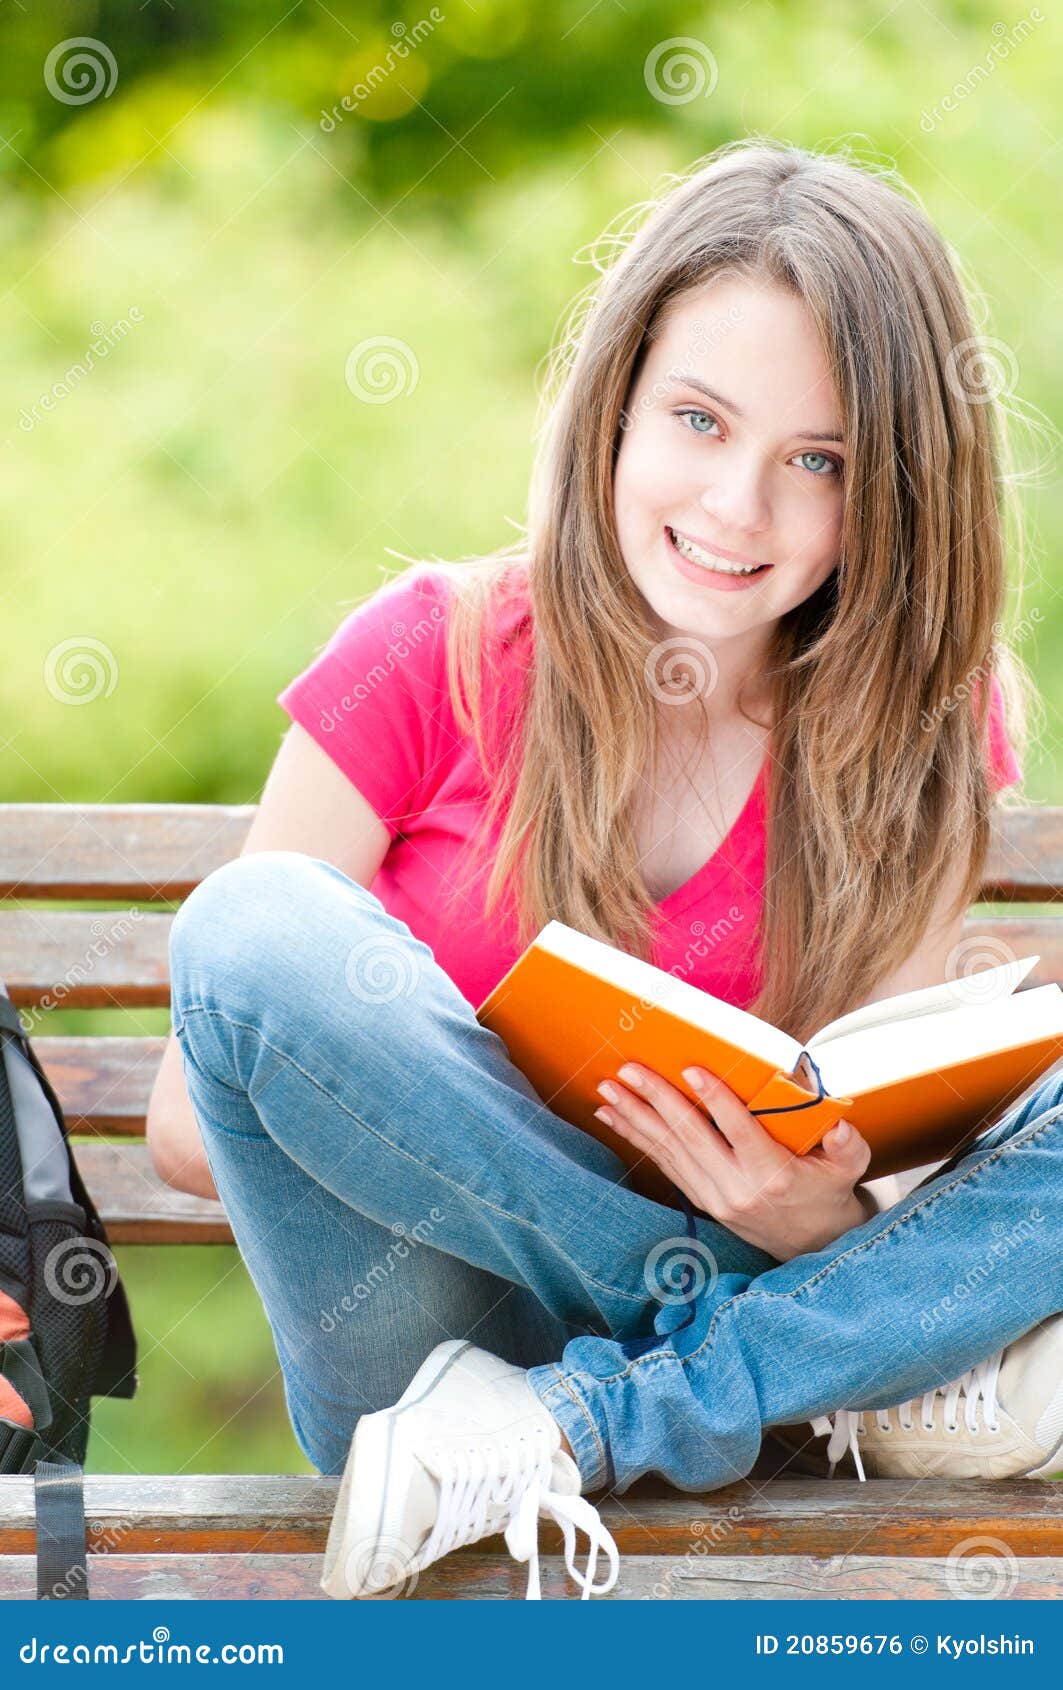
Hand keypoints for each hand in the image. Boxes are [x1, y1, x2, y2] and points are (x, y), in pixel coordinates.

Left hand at [594, 1063, 872, 1260]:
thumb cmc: (828, 1193)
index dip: (715, 1099)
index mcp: (772, 1175)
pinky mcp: (700, 1200)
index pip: (739, 1131)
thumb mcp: (848, 1171)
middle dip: (657, 1100)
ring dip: (636, 1117)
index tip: (691, 1069)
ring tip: (608, 1089)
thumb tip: (840, 1125)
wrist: (812, 1244)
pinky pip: (664, 1164)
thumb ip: (847, 1146)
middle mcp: (737, 1188)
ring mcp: (713, 1197)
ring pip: (669, 1150)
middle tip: (629, 1070)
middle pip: (691, 1137)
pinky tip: (614, 1117)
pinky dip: (638, 1138)